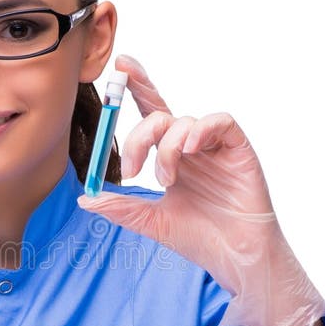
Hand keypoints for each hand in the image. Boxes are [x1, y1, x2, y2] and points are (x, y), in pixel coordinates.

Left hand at [77, 54, 324, 325]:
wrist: (234, 258)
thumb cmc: (200, 239)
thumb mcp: (151, 222)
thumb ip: (121, 208)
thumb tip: (85, 199)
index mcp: (172, 157)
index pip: (152, 114)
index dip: (138, 87)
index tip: (119, 67)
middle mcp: (192, 147)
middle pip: (160, 116)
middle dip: (139, 137)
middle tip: (130, 170)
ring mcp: (215, 146)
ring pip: (183, 121)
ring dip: (167, 149)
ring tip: (167, 181)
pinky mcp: (238, 148)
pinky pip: (219, 121)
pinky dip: (201, 130)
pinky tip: (191, 149)